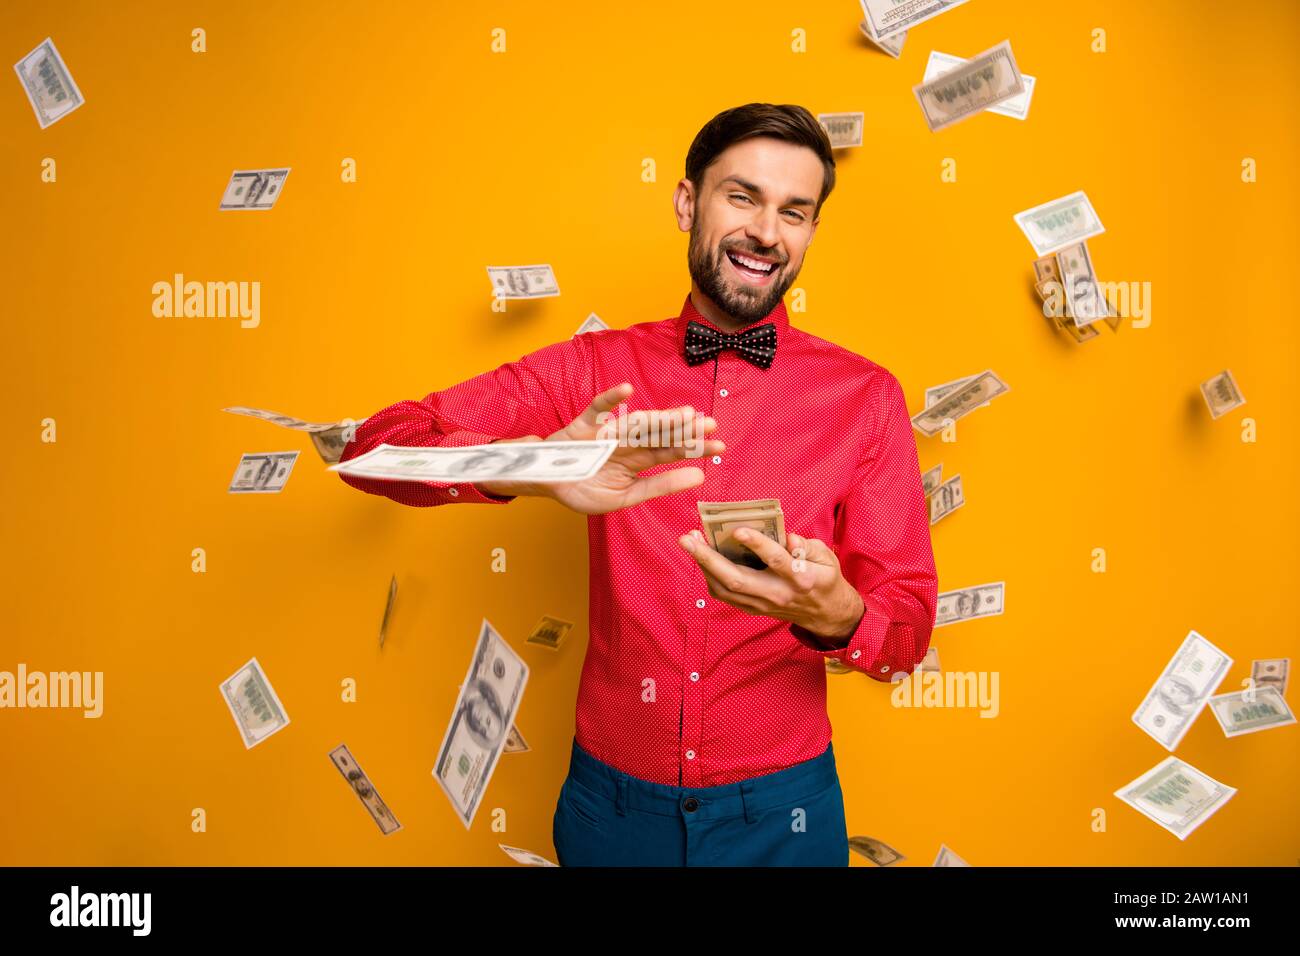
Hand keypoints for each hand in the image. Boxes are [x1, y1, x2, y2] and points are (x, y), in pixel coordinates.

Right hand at [475, 383, 724, 515]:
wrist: (544, 486)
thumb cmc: (583, 490)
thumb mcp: (625, 497)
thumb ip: (660, 486)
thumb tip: (699, 477)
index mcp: (638, 461)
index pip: (671, 452)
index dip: (694, 448)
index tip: (719, 446)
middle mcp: (627, 443)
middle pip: (660, 434)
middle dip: (685, 430)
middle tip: (710, 423)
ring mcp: (607, 433)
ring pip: (638, 422)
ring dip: (660, 417)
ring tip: (684, 413)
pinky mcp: (584, 425)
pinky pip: (597, 410)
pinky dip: (609, 399)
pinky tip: (626, 389)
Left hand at [677, 527, 864, 640]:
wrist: (825, 614)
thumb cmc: (824, 578)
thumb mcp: (826, 558)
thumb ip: (807, 546)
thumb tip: (788, 537)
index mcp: (800, 578)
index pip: (776, 561)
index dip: (758, 545)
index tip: (738, 530)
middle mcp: (778, 594)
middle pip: (737, 579)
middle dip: (709, 558)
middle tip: (689, 537)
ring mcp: (763, 605)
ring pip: (725, 589)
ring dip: (703, 566)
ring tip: (690, 542)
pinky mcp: (753, 609)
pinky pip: (725, 595)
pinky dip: (709, 576)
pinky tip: (701, 558)